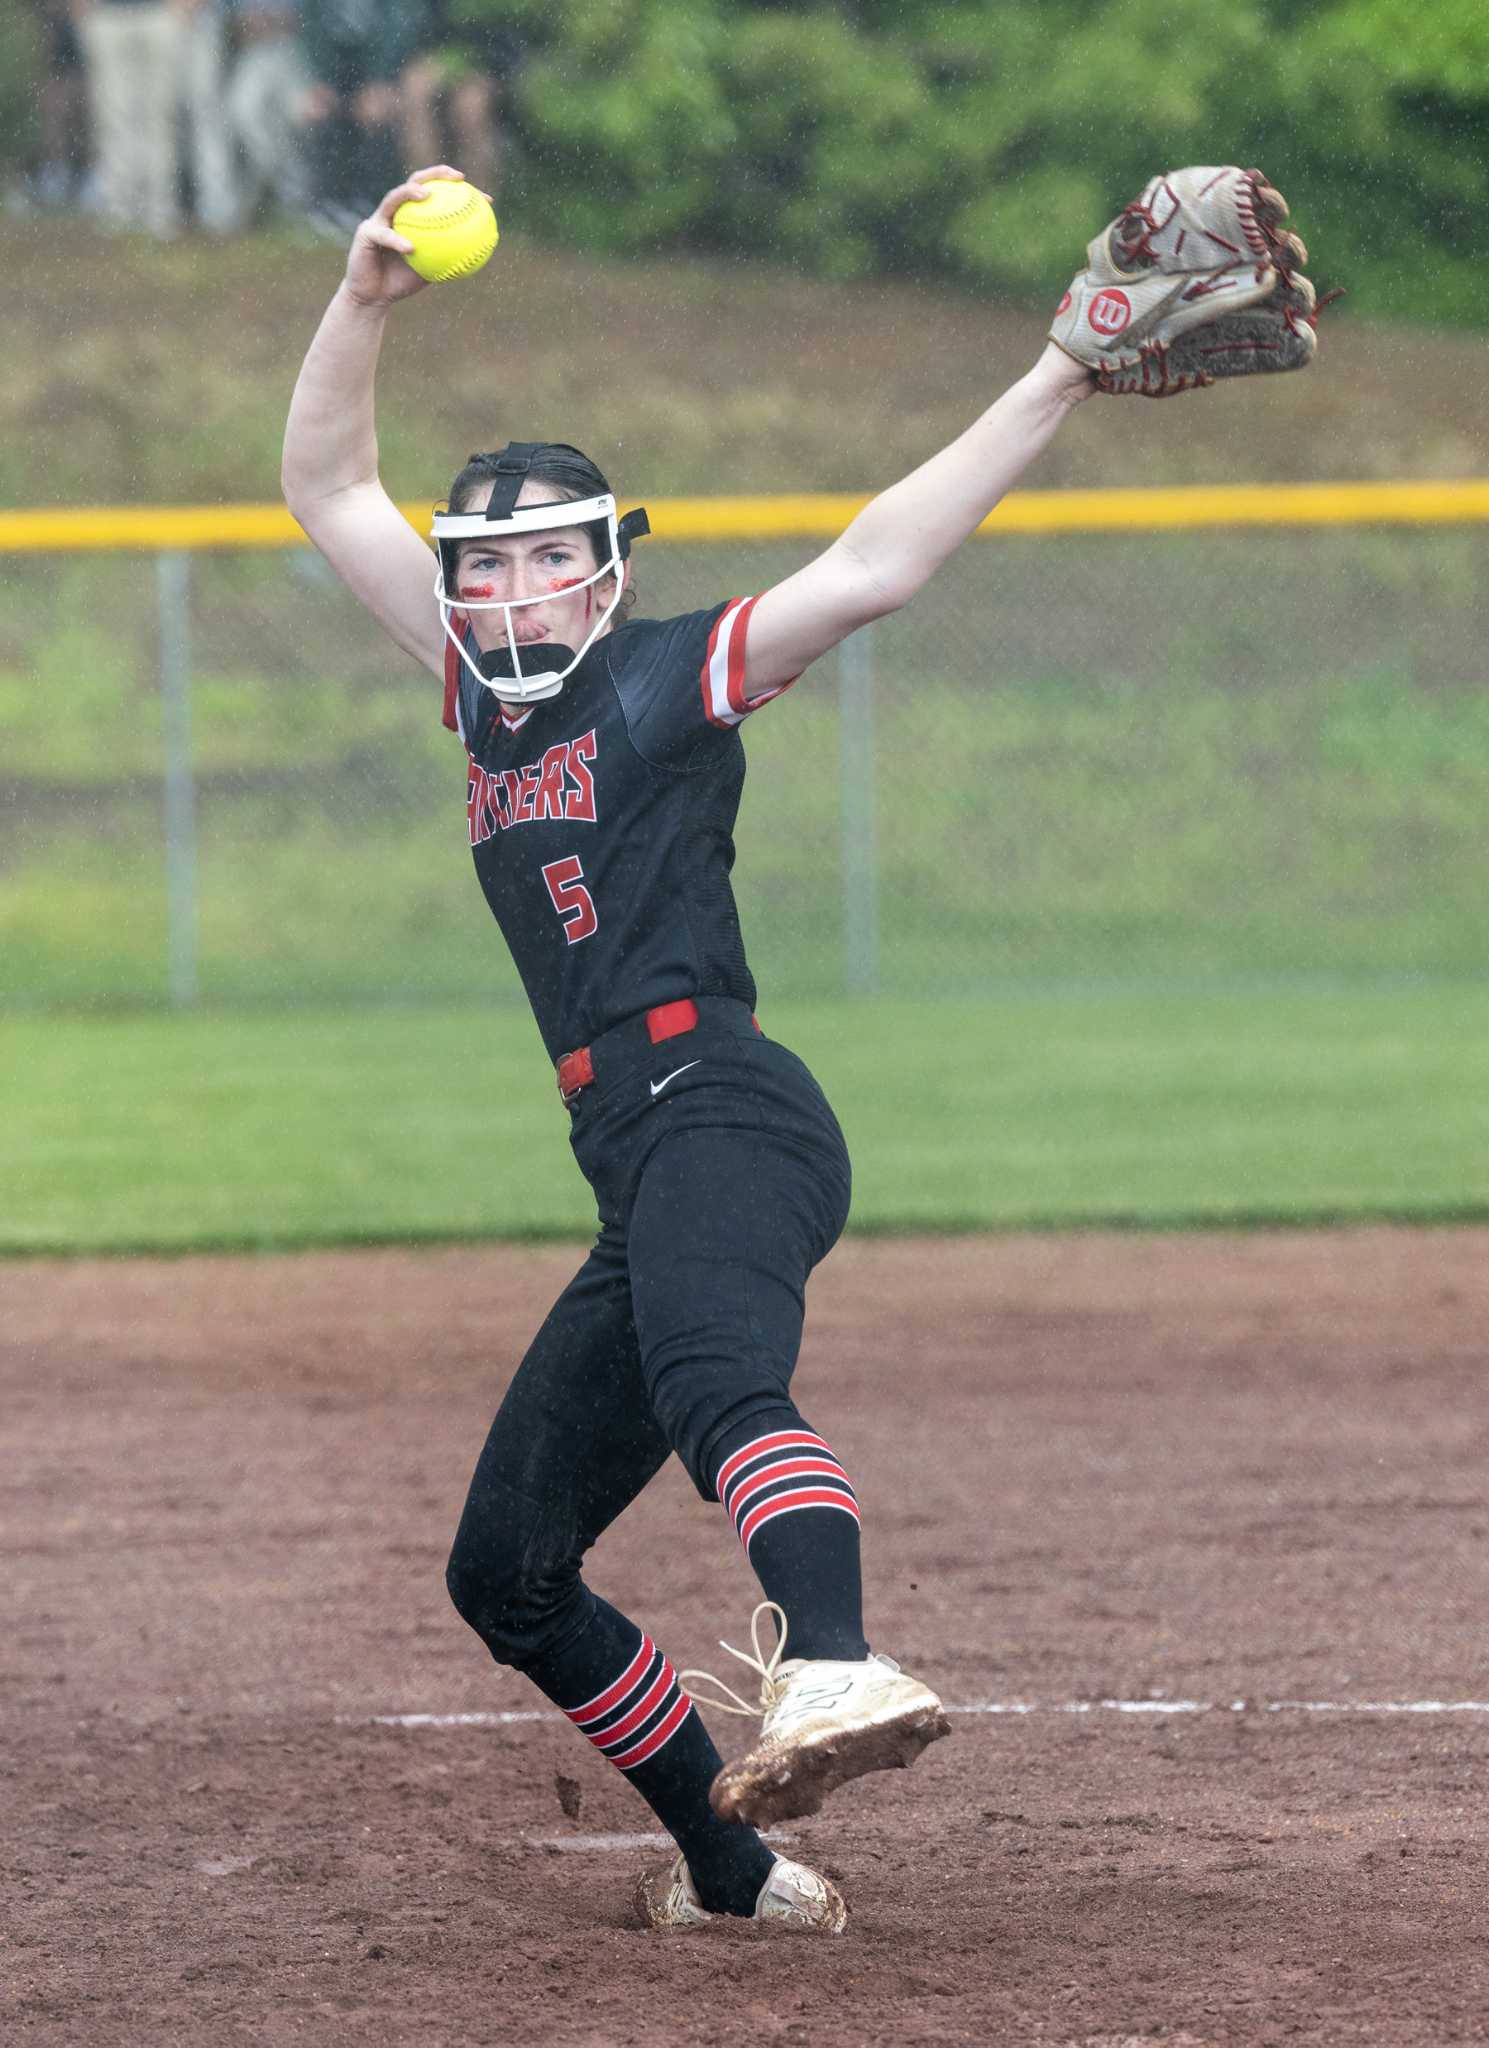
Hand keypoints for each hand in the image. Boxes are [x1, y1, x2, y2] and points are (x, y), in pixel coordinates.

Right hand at [342, 166, 481, 309]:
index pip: (439, 194)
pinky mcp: (366, 233)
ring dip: (409, 192)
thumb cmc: (403, 282)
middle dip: (437, 173)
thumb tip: (481, 255)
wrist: (374, 296)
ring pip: (394, 198)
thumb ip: (450, 258)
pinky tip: (410, 247)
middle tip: (458, 178)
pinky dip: (397, 240)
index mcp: (414, 216)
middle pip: (415, 181)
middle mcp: (396, 211)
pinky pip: (384, 235)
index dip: (462, 194)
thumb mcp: (434, 271)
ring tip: (426, 195)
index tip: (486, 199)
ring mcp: (379, 219)